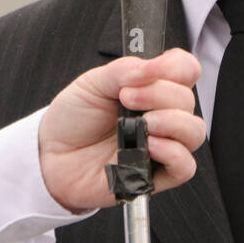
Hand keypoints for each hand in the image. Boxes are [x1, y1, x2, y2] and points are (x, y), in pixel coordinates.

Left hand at [37, 48, 203, 212]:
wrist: (49, 156)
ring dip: (171, 122)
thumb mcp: (92, 83)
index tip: (149, 70)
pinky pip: (185, 167)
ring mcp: (161, 145)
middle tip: (125, 98)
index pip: (185, 70)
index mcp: (152, 88)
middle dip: (159, 94)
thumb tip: (152, 67)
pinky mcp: (155, 175)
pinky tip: (150, 145)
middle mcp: (162, 115)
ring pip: (194, 132)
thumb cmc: (73, 120)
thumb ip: (124, 70)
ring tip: (141, 124)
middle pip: (187, 99)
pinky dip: (173, 153)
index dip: (175, 67)